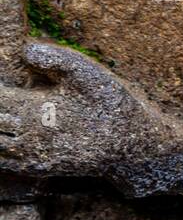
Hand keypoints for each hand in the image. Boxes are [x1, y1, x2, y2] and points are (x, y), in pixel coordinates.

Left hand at [0, 41, 182, 174]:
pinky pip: (4, 163)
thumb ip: (56, 59)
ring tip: (5, 115)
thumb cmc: (112, 107)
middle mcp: (28, 136)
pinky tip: (6, 136)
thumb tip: (23, 50)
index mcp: (34, 110)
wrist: (133, 147)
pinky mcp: (38, 168)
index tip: (1, 76)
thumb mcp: (90, 75)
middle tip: (6, 98)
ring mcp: (31, 156)